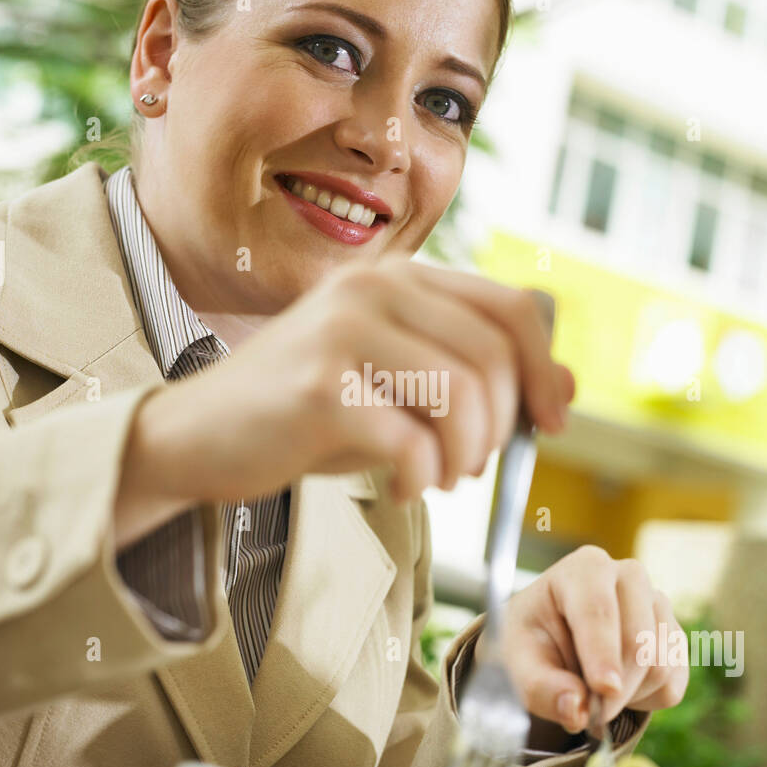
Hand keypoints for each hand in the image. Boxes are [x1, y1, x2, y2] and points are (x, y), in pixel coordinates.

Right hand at [114, 257, 573, 547]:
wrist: (197, 436)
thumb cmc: (306, 412)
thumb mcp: (397, 383)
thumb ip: (474, 374)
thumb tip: (569, 388)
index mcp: (398, 277)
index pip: (511, 308)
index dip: (545, 370)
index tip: (550, 424)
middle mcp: (373, 288)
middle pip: (494, 357)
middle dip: (501, 427)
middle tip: (469, 464)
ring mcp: (343, 332)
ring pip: (462, 397)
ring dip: (464, 456)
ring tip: (437, 476)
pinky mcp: (320, 387)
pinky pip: (412, 442)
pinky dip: (420, 480)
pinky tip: (399, 488)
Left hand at [472, 546, 688, 731]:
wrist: (554, 642)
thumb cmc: (534, 644)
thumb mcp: (518, 663)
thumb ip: (540, 687)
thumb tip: (576, 709)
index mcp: (584, 569)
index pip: (598, 609)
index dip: (603, 653)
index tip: (604, 690)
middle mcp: (629, 576)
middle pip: (639, 641)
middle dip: (615, 688)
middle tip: (588, 713)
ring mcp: (658, 604)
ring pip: (661, 664)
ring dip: (629, 696)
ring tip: (596, 692)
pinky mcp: (675, 635)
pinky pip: (674, 681)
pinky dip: (646, 699)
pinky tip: (619, 689)